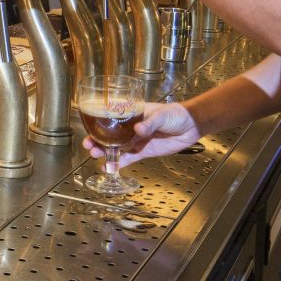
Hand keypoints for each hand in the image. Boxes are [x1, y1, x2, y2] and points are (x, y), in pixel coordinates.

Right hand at [83, 100, 201, 165]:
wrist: (190, 126)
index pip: (111, 117)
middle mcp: (131, 127)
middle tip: (89, 145)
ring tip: (95, 155)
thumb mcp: (162, 115)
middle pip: (110, 134)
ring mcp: (136, 140)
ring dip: (105, 151)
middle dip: (97, 140)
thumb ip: (149, 123)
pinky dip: (118, 163)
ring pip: (116, 147)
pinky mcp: (143, 151)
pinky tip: (108, 167)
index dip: (98, 123)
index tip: (89, 128)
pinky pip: (128, 158)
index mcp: (133, 113)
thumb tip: (139, 130)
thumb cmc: (176, 114)